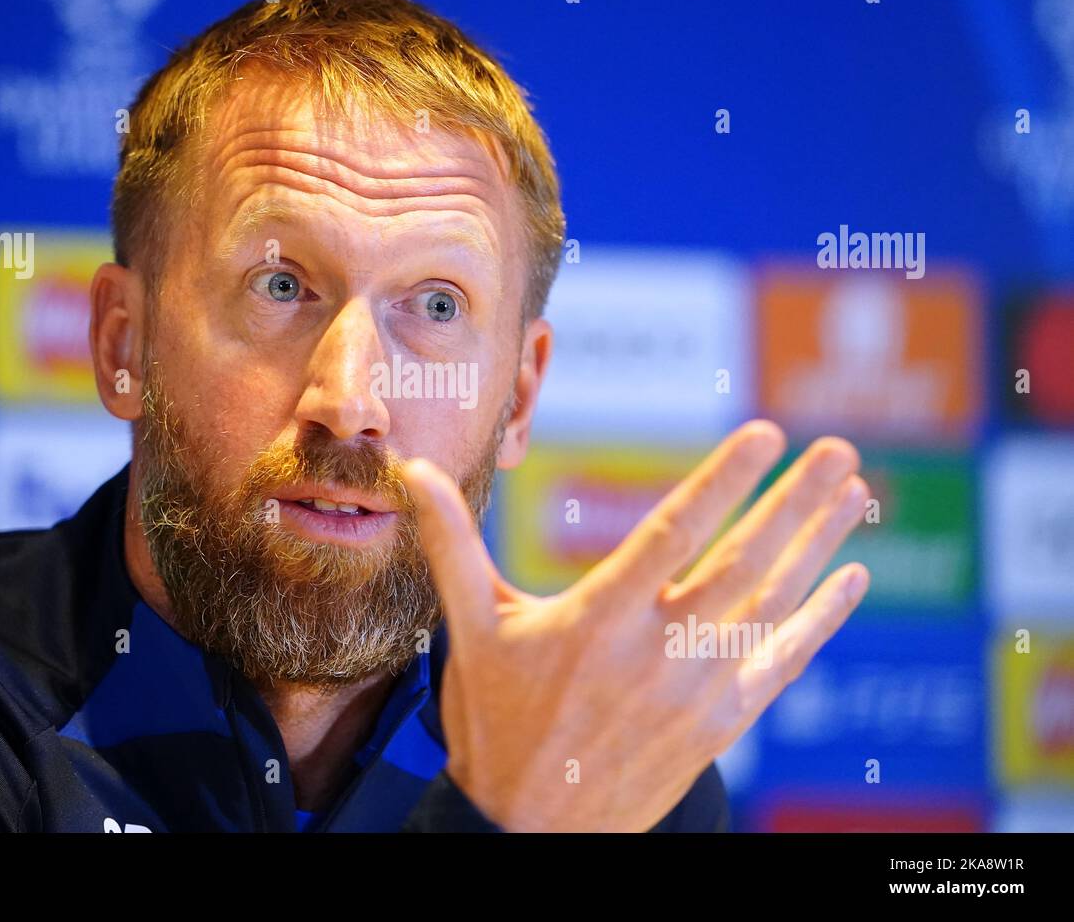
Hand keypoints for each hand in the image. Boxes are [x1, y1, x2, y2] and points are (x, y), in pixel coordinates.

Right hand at [401, 420, 869, 831]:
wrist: (531, 830)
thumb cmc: (496, 719)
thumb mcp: (472, 628)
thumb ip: (452, 543)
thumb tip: (411, 471)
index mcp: (597, 619)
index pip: (672, 533)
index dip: (723, 481)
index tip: (768, 434)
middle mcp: (656, 652)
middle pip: (740, 563)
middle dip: (793, 502)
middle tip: (838, 450)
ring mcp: (695, 692)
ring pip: (771, 606)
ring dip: (817, 545)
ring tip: (853, 493)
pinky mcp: (719, 725)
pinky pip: (782, 664)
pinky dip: (821, 620)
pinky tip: (850, 579)